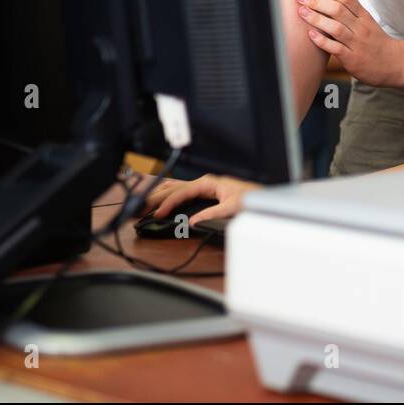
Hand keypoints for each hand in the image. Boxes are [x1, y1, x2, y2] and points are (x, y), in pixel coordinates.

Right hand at [142, 174, 260, 224]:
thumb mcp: (232, 207)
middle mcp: (204, 183)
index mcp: (208, 183)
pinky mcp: (205, 192)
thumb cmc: (251, 198)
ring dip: (161, 194)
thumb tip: (194, 222)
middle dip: (157, 196)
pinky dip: (170, 193)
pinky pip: (183, 190)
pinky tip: (162, 193)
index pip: (182, 192)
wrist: (262, 196)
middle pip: (175, 188)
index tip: (158, 213)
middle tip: (141, 206)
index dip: (168, 203)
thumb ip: (212, 214)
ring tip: (145, 200)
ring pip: (177, 187)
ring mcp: (204, 186)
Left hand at [297, 0, 403, 87]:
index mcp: (364, 17)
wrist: (396, 64)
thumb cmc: (377, 43)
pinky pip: (335, 48)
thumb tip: (328, 1)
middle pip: (338, 10)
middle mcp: (361, 28)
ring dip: (316, 18)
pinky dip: (322, 41)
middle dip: (317, 1)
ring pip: (335, 27)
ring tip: (301, 11)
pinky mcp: (353, 59)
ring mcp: (357, 43)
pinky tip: (310, 35)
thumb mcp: (368, 24)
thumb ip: (351, 14)